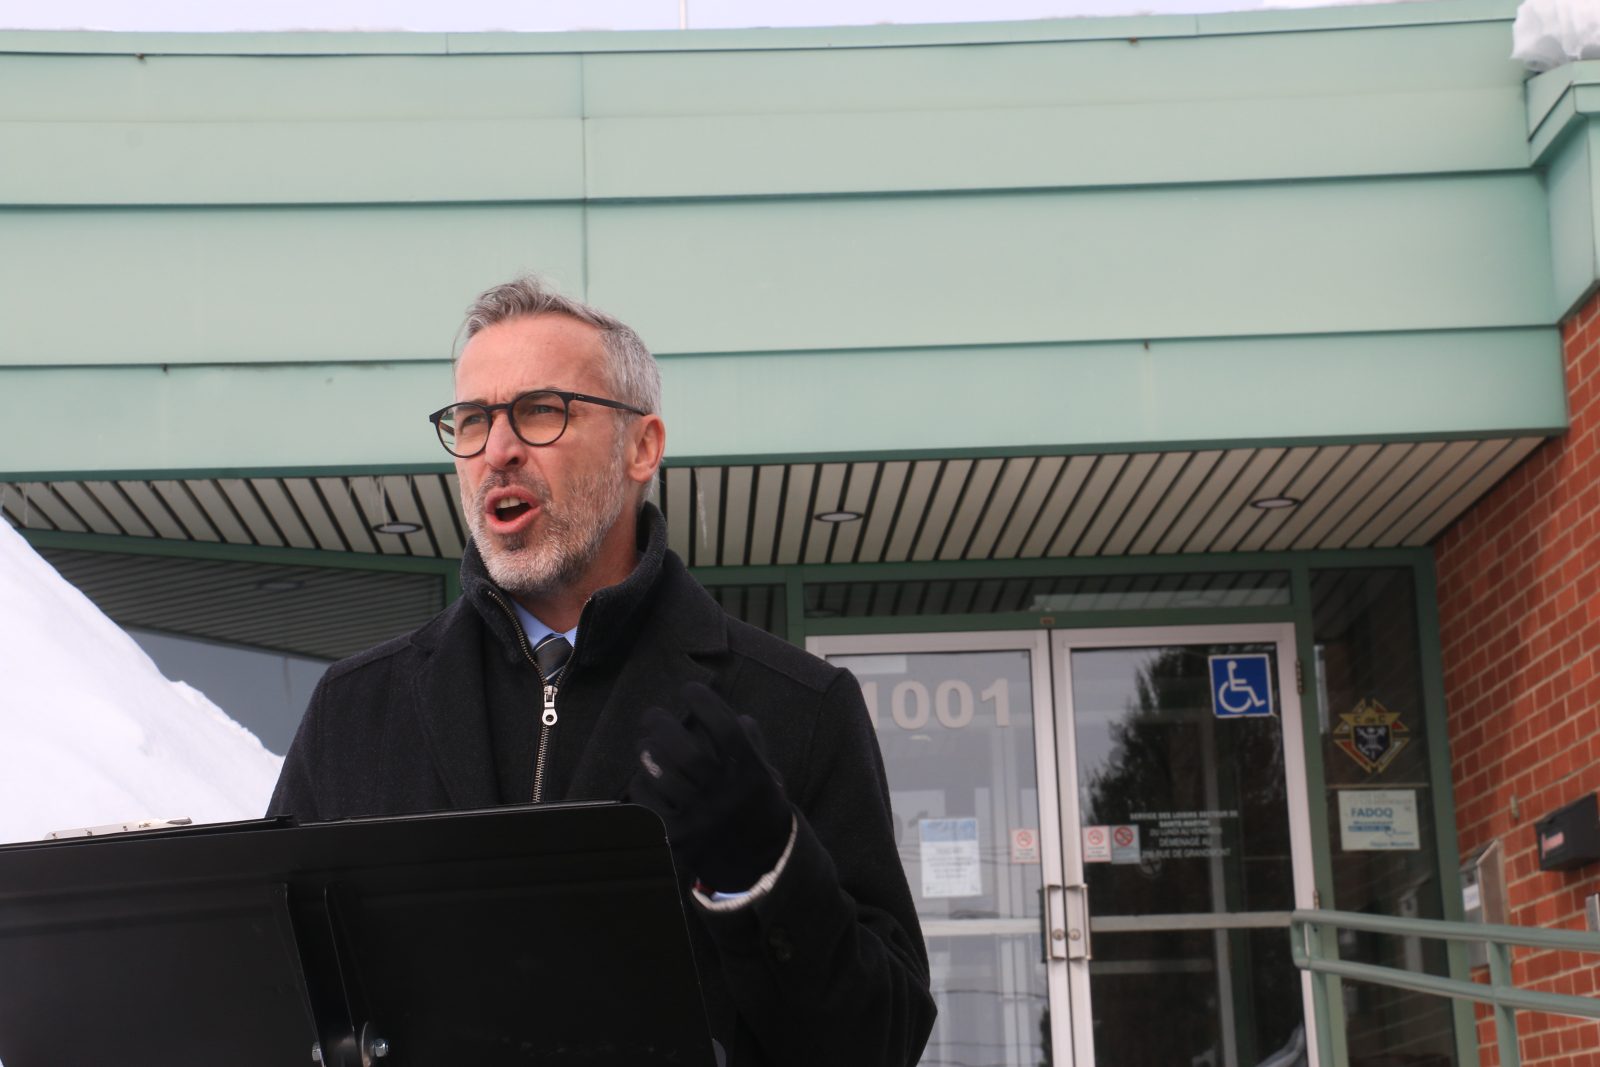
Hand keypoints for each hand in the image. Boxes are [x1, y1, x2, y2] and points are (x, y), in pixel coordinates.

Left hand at [627, 682, 791, 892]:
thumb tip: (735, 715)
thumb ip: (751, 744)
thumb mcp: (766, 774)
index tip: (690, 689)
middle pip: (685, 752)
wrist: (761, 864)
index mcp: (751, 775)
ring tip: (645, 744)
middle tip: (652, 715)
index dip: (705, 703)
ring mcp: (700, 820)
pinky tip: (643, 777)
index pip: (725, 730)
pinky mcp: (678, 840)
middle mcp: (726, 797)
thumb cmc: (758, 807)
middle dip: (662, 725)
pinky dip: (641, 784)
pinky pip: (647, 803)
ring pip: (662, 776)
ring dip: (647, 752)